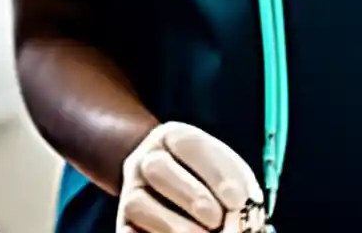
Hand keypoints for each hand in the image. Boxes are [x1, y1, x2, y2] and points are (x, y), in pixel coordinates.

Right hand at [115, 121, 264, 232]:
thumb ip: (233, 188)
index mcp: (173, 138)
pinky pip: (126, 231)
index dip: (214, 172)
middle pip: (156, 168)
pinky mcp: (122, 221)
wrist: (174, 195)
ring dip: (174, 226)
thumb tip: (239, 217)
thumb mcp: (226, 175)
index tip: (238, 200)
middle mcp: (145, 159)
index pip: (187, 143)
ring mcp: (130, 190)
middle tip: (218, 221)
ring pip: (136, 203)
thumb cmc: (210, 185)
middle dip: (192, 197)